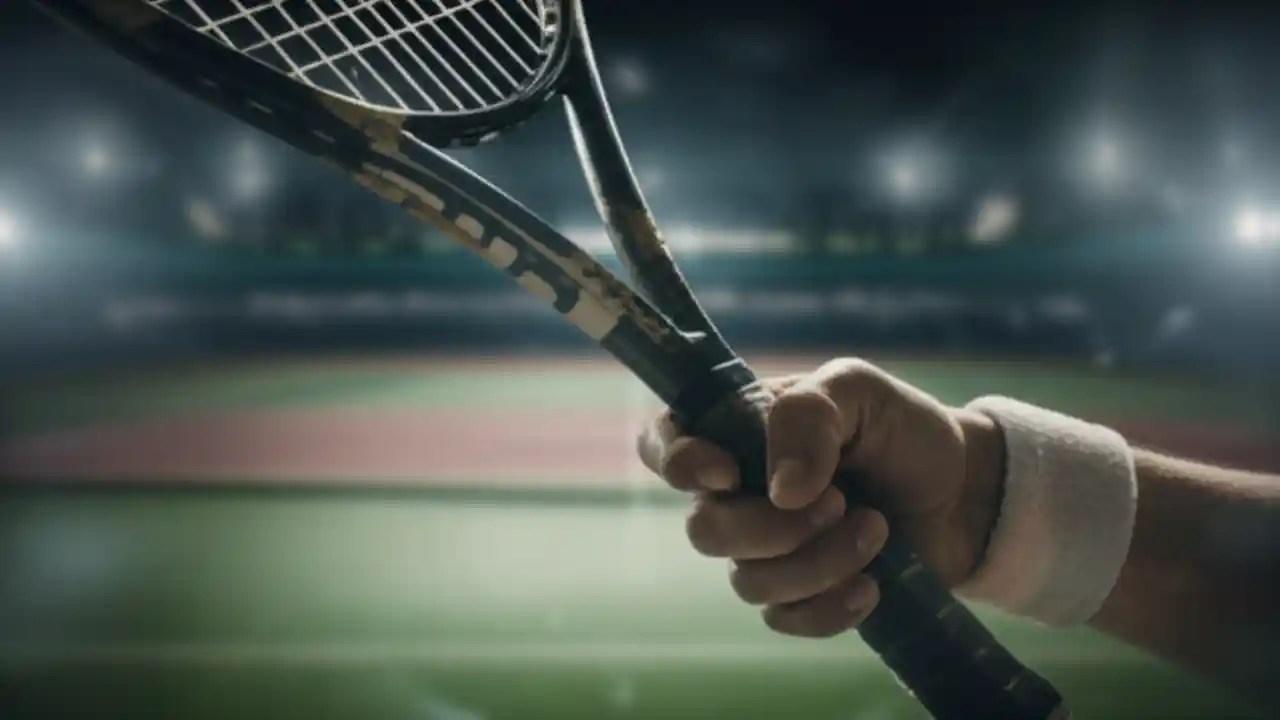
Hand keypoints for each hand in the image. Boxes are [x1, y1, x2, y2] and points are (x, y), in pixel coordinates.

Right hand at [637, 359, 1005, 637]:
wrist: (966, 491)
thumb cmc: (902, 429)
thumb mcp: (858, 391)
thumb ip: (808, 418)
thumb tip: (780, 490)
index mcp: (738, 431)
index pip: (664, 444)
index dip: (678, 462)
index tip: (729, 472)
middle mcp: (740, 493)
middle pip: (704, 530)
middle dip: (773, 527)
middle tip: (840, 500)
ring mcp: (768, 550)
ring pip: (749, 581)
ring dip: (819, 560)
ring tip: (876, 528)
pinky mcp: (801, 596)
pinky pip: (785, 620)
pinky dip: (830, 606)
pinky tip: (872, 583)